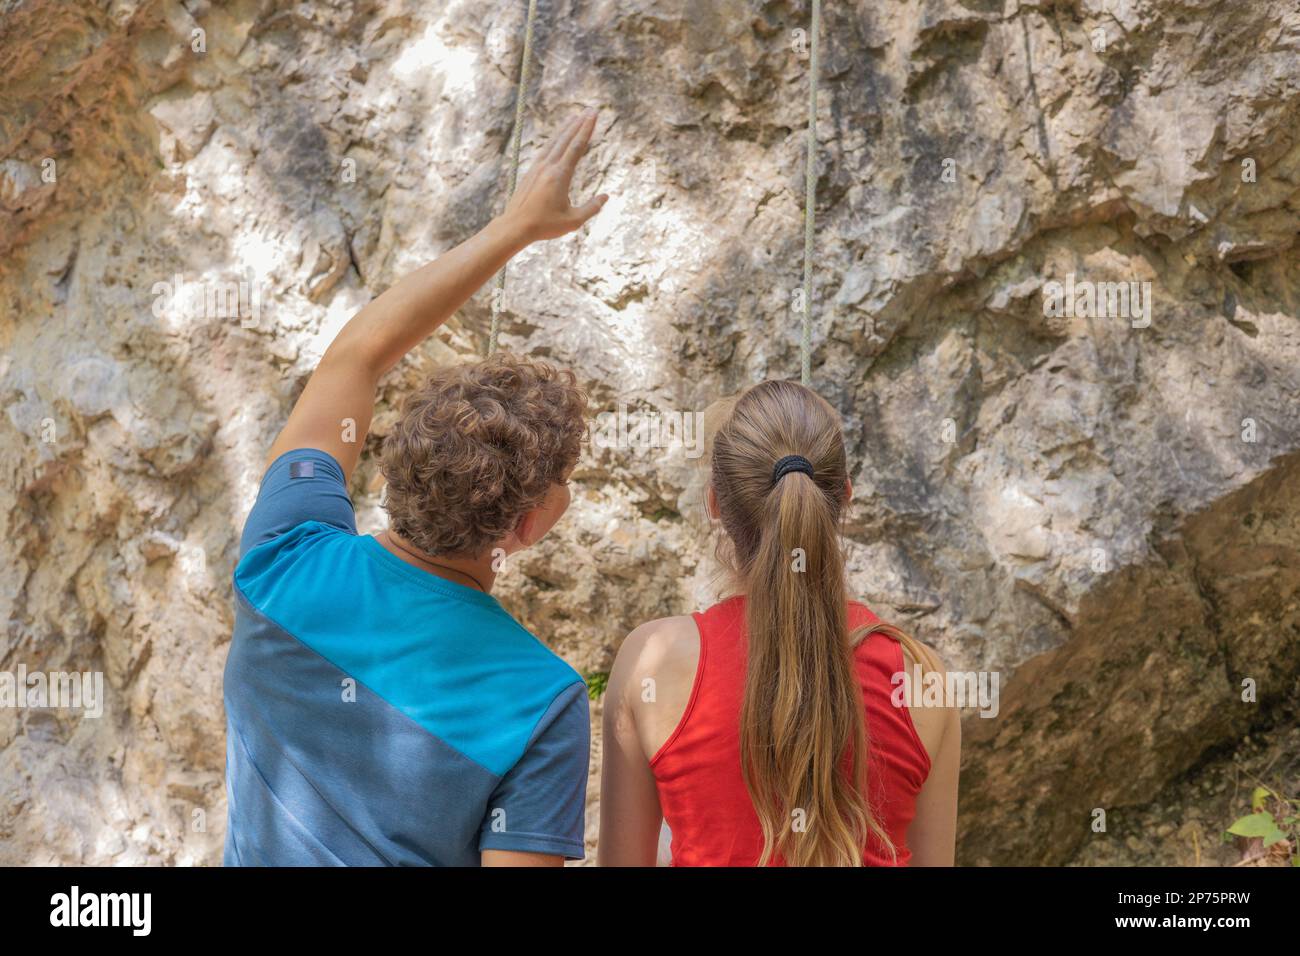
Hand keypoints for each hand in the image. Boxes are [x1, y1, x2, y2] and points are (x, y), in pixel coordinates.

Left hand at [501, 111, 608, 241]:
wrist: (515, 226)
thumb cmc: (544, 226)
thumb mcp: (573, 221)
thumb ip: (592, 208)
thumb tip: (606, 197)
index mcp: (560, 175)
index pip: (576, 147)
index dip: (587, 130)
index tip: (594, 115)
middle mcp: (548, 167)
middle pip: (566, 139)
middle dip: (579, 123)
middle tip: (590, 110)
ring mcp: (538, 167)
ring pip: (554, 142)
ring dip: (566, 128)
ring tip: (575, 117)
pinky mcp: (531, 172)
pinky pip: (545, 150)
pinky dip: (554, 140)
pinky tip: (558, 138)